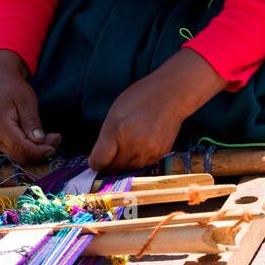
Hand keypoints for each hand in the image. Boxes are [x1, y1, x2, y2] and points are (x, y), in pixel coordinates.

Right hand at [0, 49, 60, 163]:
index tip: (55, 146)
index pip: (21, 148)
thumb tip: (40, 141)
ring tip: (51, 138)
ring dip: (36, 151)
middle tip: (56, 139)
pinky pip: (16, 150)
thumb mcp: (26, 101)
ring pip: (18, 155)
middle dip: (40, 152)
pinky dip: (30, 149)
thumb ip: (32, 122)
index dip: (39, 151)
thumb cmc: (13, 88)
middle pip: (20, 155)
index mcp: (0, 126)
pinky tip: (41, 140)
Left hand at [88, 49, 226, 173]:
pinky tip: (138, 147)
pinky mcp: (159, 154)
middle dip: (108, 165)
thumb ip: (105, 137)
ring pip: (129, 169)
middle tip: (107, 158)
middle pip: (114, 169)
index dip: (94, 162)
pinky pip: (143, 165)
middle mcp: (132, 146)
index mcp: (116, 132)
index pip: (99, 161)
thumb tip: (98, 156)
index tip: (94, 160)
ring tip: (124, 150)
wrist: (170, 95)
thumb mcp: (114, 113)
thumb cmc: (140, 98)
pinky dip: (138, 160)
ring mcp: (147, 152)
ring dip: (124, 164)